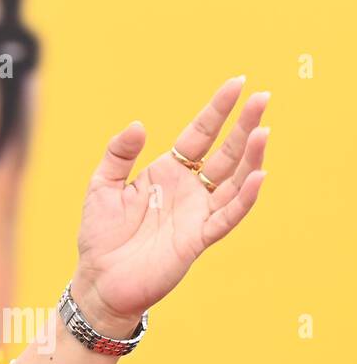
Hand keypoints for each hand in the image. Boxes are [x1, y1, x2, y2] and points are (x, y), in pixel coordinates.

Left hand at [71, 75, 269, 334]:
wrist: (99, 279)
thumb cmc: (101, 233)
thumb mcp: (102, 185)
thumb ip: (119, 154)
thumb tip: (138, 124)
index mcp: (167, 172)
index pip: (200, 135)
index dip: (218, 111)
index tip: (236, 84)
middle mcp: (189, 190)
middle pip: (224, 152)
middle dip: (244, 125)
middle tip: (263, 97)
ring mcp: (197, 214)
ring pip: (233, 181)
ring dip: (251, 157)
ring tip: (264, 130)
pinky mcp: (198, 240)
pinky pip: (227, 216)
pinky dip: (244, 198)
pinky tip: (258, 176)